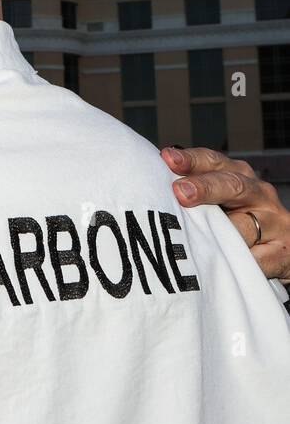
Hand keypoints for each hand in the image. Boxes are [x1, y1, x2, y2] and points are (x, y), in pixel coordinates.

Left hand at [163, 146, 289, 282]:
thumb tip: (148, 189)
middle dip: (205, 187)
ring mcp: (276, 223)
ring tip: (195, 238)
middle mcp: (259, 194)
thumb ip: (191, 195)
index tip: (167, 159)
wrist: (284, 252)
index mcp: (239, 177)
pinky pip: (258, 259)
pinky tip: (223, 264)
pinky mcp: (284, 253)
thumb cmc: (238, 224)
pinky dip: (239, 261)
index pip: (213, 162)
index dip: (191, 160)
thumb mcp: (218, 205)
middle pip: (232, 186)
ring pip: (243, 226)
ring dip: (219, 233)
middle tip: (180, 192)